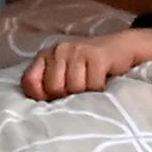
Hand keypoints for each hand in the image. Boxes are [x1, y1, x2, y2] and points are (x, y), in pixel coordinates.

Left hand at [22, 25, 151, 101]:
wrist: (122, 48)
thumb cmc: (89, 68)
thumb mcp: (63, 75)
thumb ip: (45, 86)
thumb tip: (38, 103)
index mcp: (46, 55)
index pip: (29, 82)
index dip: (43, 95)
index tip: (57, 96)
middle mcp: (59, 50)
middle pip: (54, 88)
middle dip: (68, 95)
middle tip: (80, 88)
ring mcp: (78, 50)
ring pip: (74, 88)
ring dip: (86, 92)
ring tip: (92, 84)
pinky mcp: (97, 55)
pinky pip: (93, 85)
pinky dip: (100, 89)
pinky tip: (103, 81)